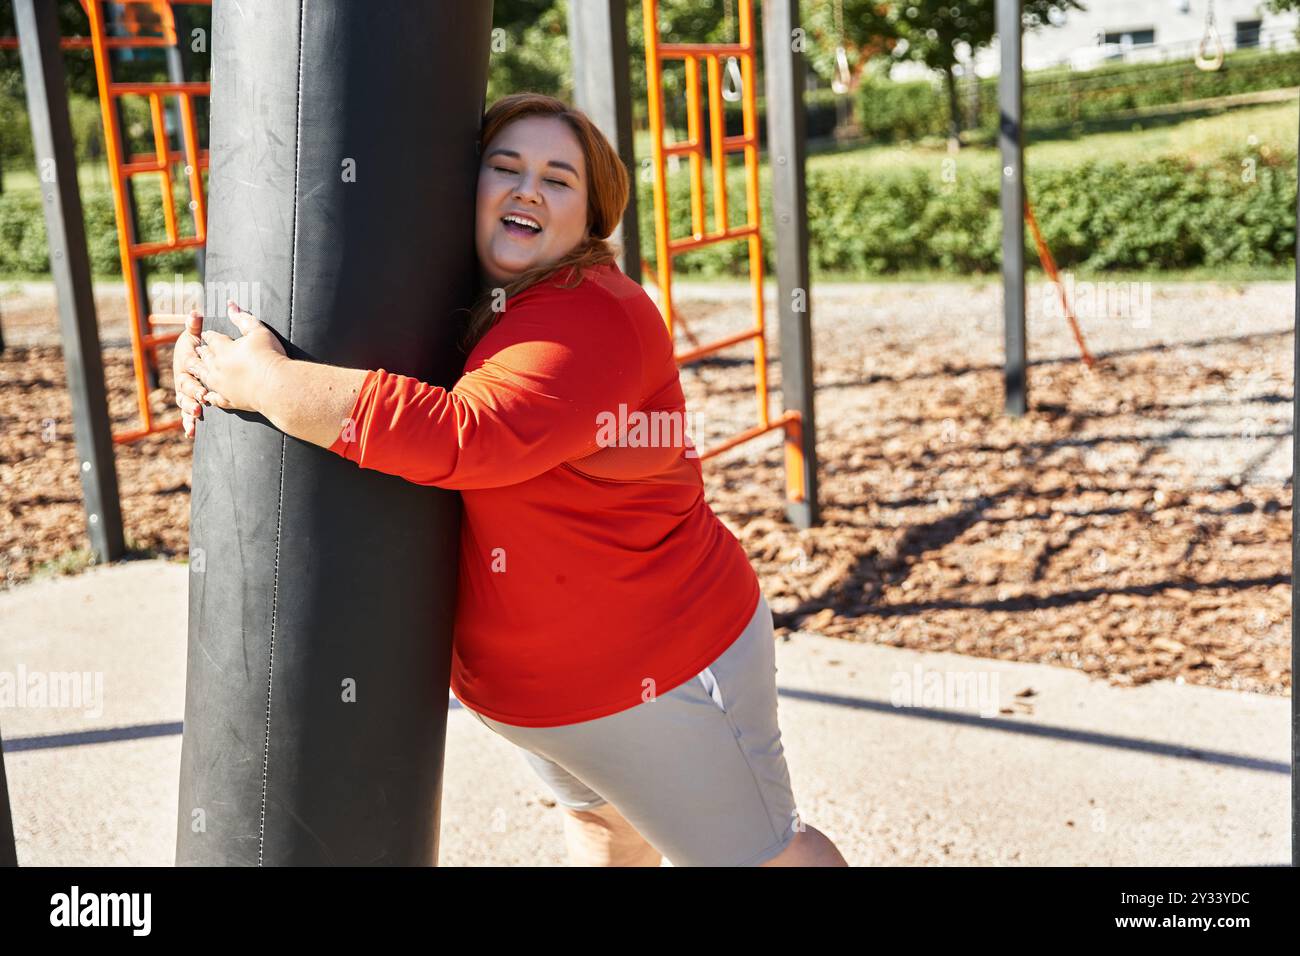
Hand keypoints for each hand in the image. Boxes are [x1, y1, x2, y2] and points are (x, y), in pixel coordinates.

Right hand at [172, 309, 206, 438]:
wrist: (192, 355)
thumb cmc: (195, 344)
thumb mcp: (194, 334)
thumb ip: (194, 326)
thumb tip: (196, 312)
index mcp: (184, 363)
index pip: (187, 371)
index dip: (194, 380)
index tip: (203, 389)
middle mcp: (181, 378)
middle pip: (185, 389)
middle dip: (193, 397)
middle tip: (202, 403)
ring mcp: (184, 392)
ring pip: (184, 403)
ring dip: (189, 412)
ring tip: (198, 417)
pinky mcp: (189, 401)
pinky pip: (186, 414)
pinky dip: (187, 424)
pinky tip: (191, 434)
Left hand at [186, 300, 287, 415]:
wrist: (275, 386)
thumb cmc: (268, 356)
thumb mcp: (258, 331)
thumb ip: (243, 318)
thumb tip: (231, 304)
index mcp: (223, 348)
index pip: (212, 339)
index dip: (209, 335)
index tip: (206, 334)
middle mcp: (217, 366)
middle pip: (205, 357)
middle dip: (201, 352)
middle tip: (197, 350)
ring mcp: (221, 385)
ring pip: (204, 377)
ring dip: (199, 372)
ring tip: (193, 369)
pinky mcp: (228, 400)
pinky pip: (214, 398)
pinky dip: (209, 396)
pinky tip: (208, 396)